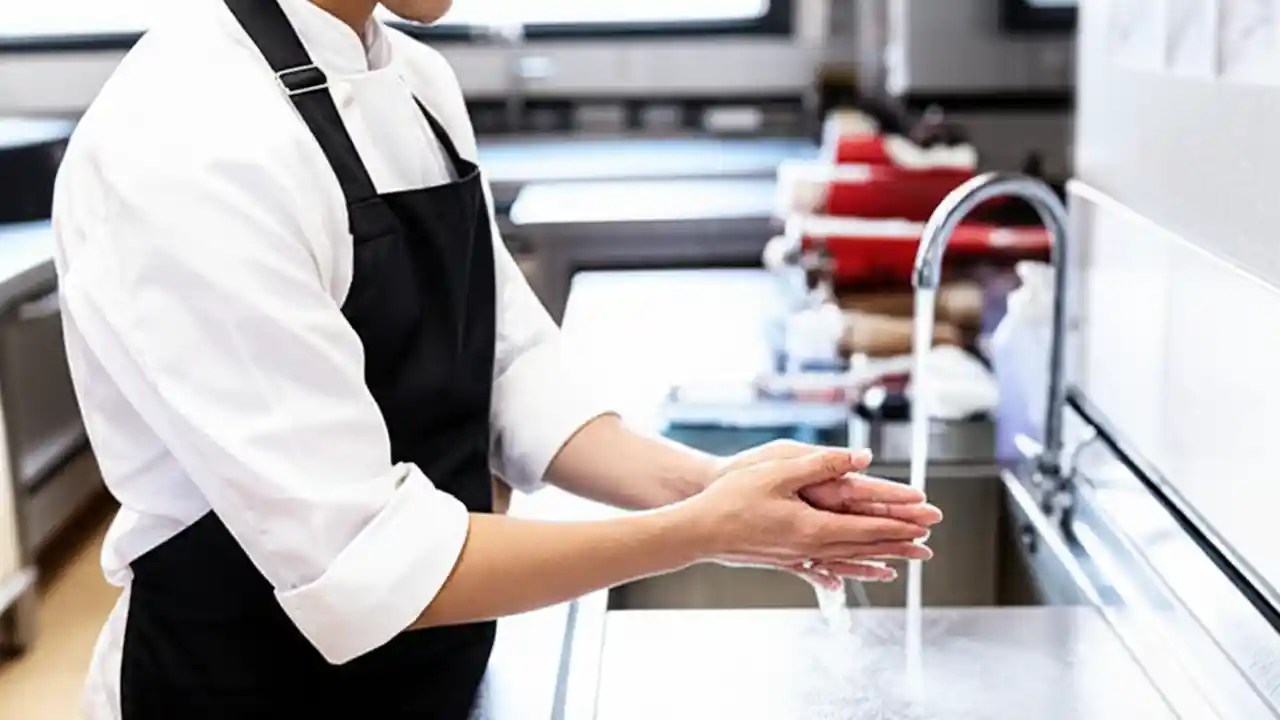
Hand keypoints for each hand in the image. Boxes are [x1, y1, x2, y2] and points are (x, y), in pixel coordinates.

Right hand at [683, 449, 937, 583]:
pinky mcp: (783, 558)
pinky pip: (822, 568)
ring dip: (877, 558)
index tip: (926, 522)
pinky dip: (843, 572)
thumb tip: (862, 459)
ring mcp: (797, 556)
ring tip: (902, 563)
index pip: (869, 527)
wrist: (699, 530)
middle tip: (928, 543)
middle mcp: (811, 547)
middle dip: (898, 543)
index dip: (900, 523)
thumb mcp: (778, 471)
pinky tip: (847, 580)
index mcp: (815, 527)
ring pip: (847, 559)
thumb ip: (822, 464)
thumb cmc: (733, 497)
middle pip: (864, 547)